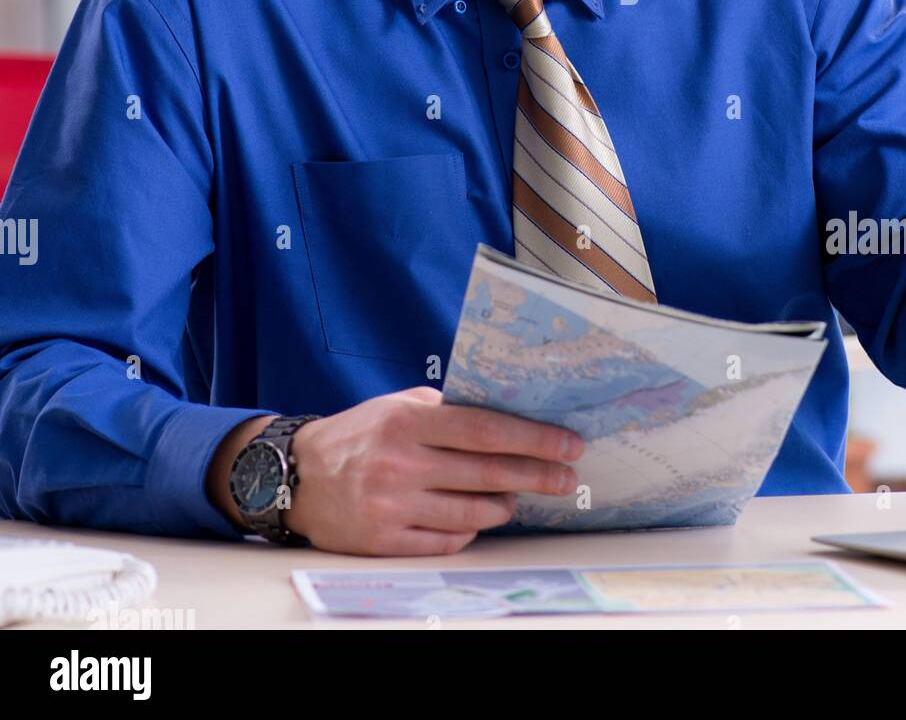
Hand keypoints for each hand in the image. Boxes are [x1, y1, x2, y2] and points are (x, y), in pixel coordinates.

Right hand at [282, 386, 584, 555]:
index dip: (533, 438)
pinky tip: (480, 516)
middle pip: (487, 472)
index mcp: (407, 423)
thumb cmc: (357, 434)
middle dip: (537, 475)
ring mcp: (393, 506)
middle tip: (566, 476)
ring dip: (506, 505)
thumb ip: (444, 409)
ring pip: (472, 512)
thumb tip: (503, 413)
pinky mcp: (385, 541)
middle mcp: (401, 464)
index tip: (567, 443)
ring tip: (518, 497)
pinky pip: (447, 539)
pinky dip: (471, 528)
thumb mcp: (396, 405)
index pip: (485, 430)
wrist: (296, 477)